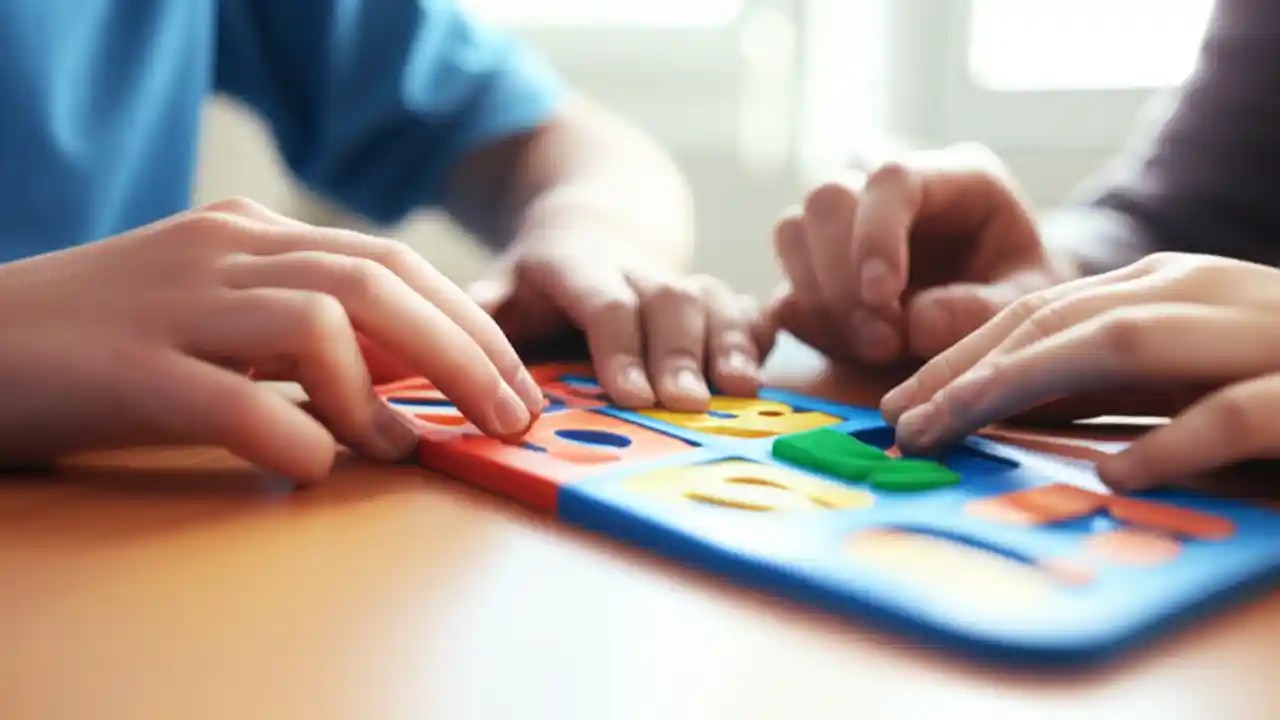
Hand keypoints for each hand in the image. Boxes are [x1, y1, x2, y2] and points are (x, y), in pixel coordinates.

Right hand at [0, 198, 542, 481]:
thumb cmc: (101, 343)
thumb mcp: (215, 316)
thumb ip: (303, 336)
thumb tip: (403, 385)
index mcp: (249, 234)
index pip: (389, 262)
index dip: (466, 324)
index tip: (513, 382)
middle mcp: (223, 251)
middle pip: (378, 280)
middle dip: (464, 350)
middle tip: (511, 417)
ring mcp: (175, 304)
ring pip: (323, 319)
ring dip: (385, 390)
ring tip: (406, 445)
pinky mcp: (129, 369)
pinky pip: (237, 399)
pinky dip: (295, 435)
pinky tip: (315, 464)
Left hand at [469, 223, 772, 410]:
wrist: (595, 224)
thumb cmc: (543, 276)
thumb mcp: (507, 283)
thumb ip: (485, 311)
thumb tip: (447, 339)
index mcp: (578, 266)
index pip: (604, 302)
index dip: (620, 347)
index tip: (632, 395)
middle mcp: (636, 268)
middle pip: (667, 300)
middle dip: (679, 352)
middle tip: (685, 404)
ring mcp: (679, 278)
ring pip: (711, 298)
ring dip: (726, 343)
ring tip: (737, 390)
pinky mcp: (712, 293)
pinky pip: (742, 306)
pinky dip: (755, 335)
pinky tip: (760, 371)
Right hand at [768, 144, 1076, 365]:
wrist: (1005, 305)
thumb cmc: (1022, 290)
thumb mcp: (1027, 301)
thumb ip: (981, 310)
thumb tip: (913, 324)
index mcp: (952, 177)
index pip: (892, 179)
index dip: (875, 234)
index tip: (884, 298)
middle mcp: (888, 191)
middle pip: (827, 198)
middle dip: (842, 276)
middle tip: (882, 341)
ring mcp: (847, 227)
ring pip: (794, 232)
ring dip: (819, 297)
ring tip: (872, 347)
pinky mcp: (820, 268)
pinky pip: (786, 281)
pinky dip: (806, 319)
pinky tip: (847, 347)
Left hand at [881, 252, 1279, 490]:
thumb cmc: (1278, 374)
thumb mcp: (1174, 371)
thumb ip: (1097, 380)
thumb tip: (992, 405)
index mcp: (1166, 285)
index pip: (1038, 311)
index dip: (959, 354)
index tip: (899, 403)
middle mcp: (1202, 293)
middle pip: (1060, 319)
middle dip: (968, 369)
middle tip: (903, 423)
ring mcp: (1259, 335)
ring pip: (1123, 344)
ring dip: (1024, 385)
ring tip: (957, 425)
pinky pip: (1239, 409)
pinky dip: (1176, 439)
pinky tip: (1119, 473)